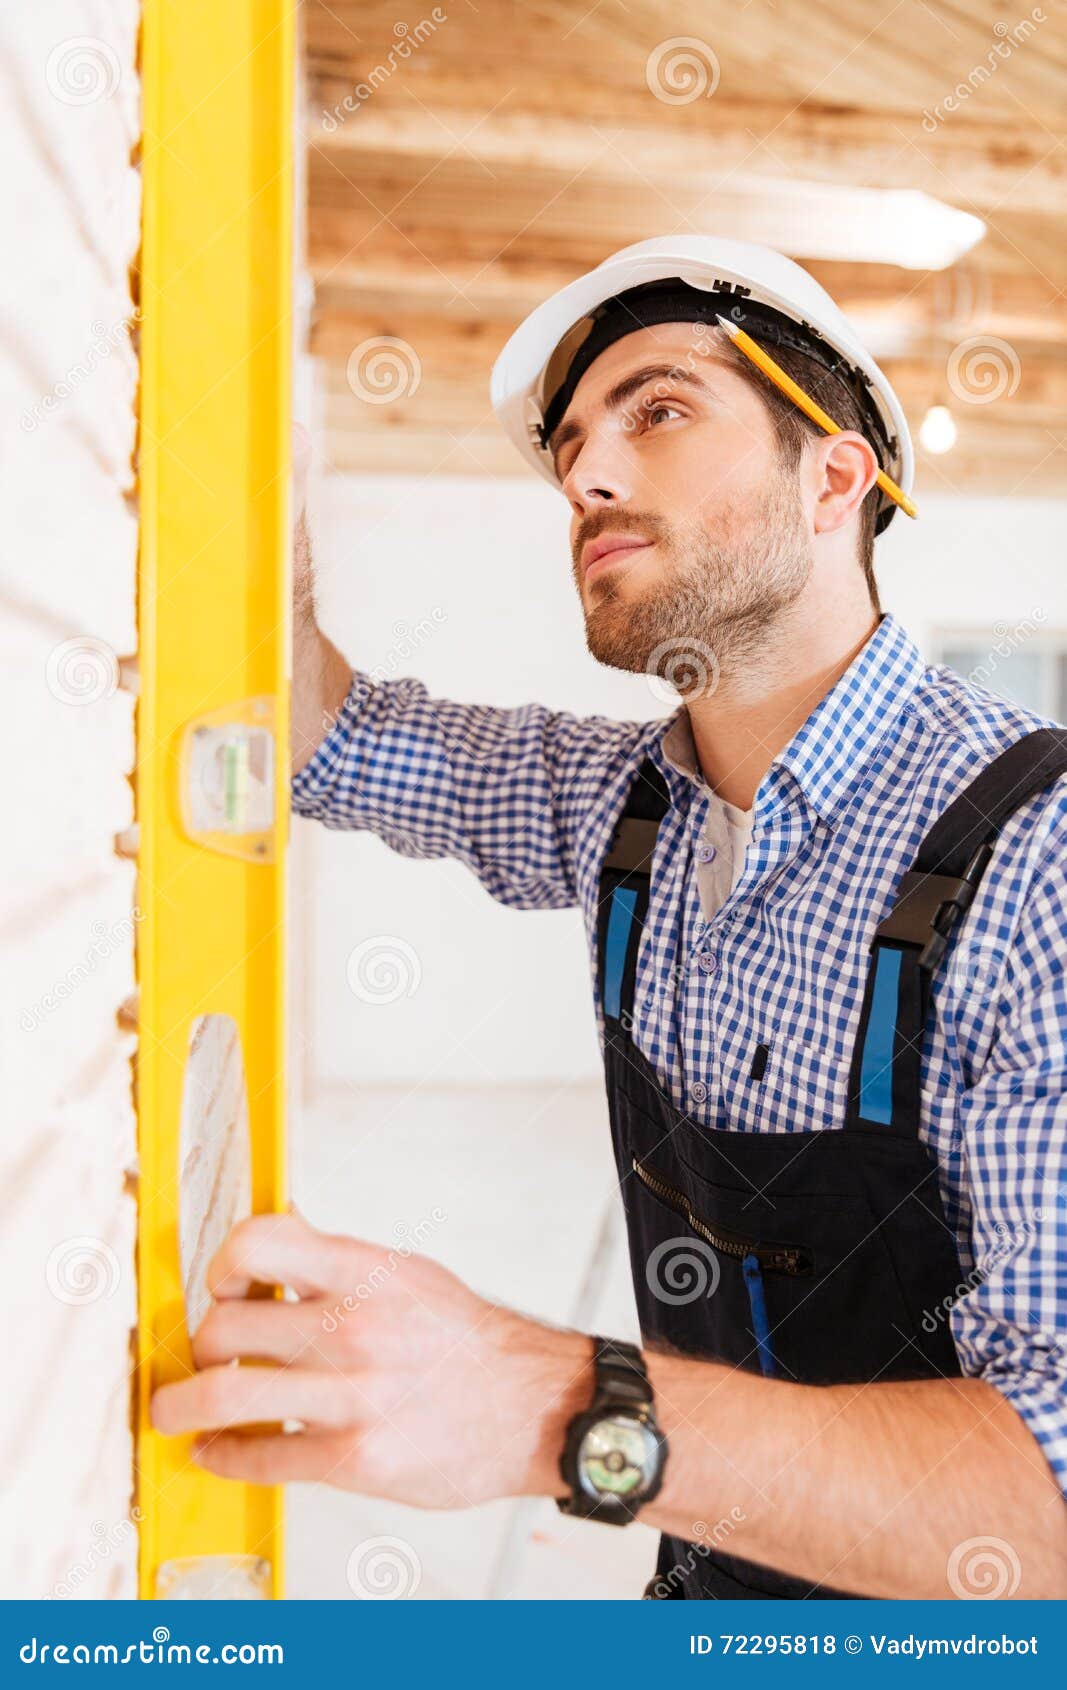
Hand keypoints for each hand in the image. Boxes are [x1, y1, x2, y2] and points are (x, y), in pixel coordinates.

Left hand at [151, 1210, 591, 1507]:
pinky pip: (261, 1458)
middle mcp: (354, 1328)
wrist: (533, 1407)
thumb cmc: (466, 1341)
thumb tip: (279, 1234)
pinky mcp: (355, 1458)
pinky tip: (217, 1452)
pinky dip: (223, 1457)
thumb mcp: (407, 1275)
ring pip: (227, 1395)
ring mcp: (352, 1396)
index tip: (220, 1286)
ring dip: (182, 1405)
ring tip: (175, 1409)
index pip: (259, 1241)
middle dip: (201, 1345)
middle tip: (205, 1357)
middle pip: (226, 1325)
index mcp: (366, 1273)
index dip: (223, 1264)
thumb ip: (339, 1260)